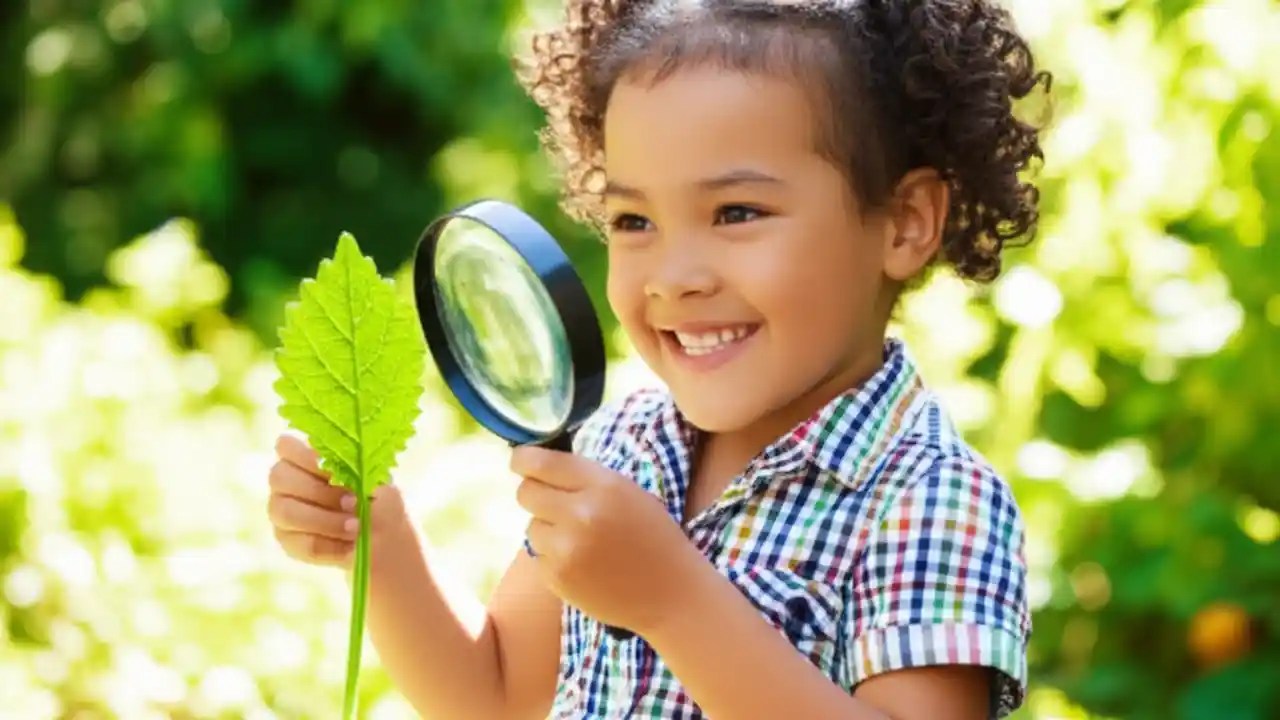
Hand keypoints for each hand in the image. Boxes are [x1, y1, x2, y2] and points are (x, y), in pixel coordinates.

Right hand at [267, 433, 407, 569]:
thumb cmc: (374, 496)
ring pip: (286, 512)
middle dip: (320, 491)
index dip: (305, 456)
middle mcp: (284, 481)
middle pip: (279, 477)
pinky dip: (330, 546)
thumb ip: (357, 471)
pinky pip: (300, 543)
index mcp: (302, 456)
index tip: (335, 469)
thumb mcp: (374, 480)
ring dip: (325, 521)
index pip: (285, 445)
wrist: (381, 534)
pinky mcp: (287, 540)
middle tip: (354, 502)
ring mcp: (280, 510)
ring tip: (356, 526)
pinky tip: (351, 545)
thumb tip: (347, 473)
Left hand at [511, 446, 701, 634]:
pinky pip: (537, 556)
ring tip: (581, 541)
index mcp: (602, 485)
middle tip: (555, 505)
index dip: (523, 460)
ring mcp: (565, 548)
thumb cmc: (653, 537)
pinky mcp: (557, 577)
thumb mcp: (627, 492)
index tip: (519, 462)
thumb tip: (534, 466)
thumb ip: (584, 478)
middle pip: (525, 492)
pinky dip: (553, 557)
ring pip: (531, 526)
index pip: (540, 462)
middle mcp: (580, 513)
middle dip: (535, 494)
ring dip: (548, 529)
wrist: (671, 593)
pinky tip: (582, 564)